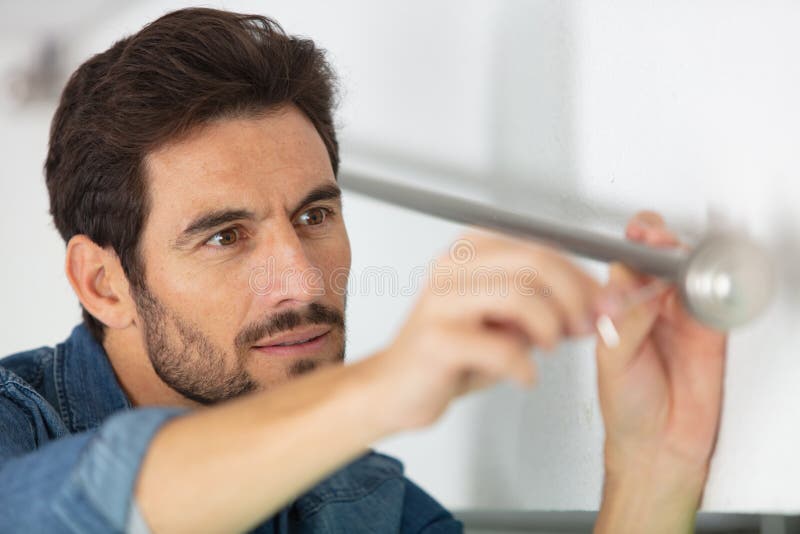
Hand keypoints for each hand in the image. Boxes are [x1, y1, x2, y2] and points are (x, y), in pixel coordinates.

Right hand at [369, 228, 600, 432]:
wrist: (396, 390)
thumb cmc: (452, 356)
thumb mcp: (508, 324)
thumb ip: (549, 309)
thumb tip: (600, 307)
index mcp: (471, 252)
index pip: (542, 248)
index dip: (582, 278)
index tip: (604, 305)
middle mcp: (453, 267)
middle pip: (534, 261)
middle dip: (574, 297)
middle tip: (585, 326)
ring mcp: (440, 300)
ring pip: (519, 295)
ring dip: (549, 327)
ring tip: (548, 347)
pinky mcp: (435, 338)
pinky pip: (499, 347)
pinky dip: (523, 366)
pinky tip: (523, 375)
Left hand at [594, 211, 727, 532]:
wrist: (660, 446)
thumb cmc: (626, 406)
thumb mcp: (612, 359)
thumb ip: (626, 322)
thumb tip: (638, 290)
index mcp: (618, 309)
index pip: (625, 263)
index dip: (631, 245)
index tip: (636, 237)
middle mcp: (650, 308)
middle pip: (659, 259)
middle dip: (659, 241)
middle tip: (658, 241)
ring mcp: (682, 317)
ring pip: (689, 272)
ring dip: (686, 258)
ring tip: (678, 262)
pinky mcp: (711, 331)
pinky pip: (717, 299)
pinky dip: (714, 285)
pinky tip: (704, 285)